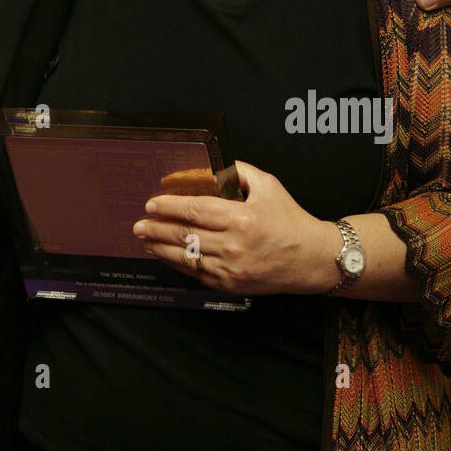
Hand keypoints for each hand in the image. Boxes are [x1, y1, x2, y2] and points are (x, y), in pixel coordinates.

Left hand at [133, 161, 339, 295]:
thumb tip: (209, 166)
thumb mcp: (267, 185)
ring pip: (186, 256)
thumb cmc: (290, 219)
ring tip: (144, 238)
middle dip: (156, 228)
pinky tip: (165, 254)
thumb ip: (238, 171)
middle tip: (139, 223)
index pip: (195, 210)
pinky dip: (178, 263)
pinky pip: (197, 273)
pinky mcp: (230, 284)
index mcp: (241, 217)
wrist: (311, 259)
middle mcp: (234, 245)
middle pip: (185, 234)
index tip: (152, 203)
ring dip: (160, 247)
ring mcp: (231, 268)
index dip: (169, 206)